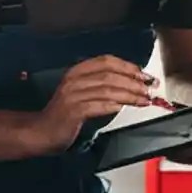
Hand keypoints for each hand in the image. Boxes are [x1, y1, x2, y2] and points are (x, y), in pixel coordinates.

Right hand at [29, 55, 152, 153]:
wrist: (42, 132)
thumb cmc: (65, 114)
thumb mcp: (82, 93)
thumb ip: (101, 85)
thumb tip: (130, 83)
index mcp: (77, 71)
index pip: (106, 61)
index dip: (127, 66)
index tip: (144, 75)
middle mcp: (74, 79)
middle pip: (110, 75)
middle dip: (133, 81)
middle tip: (149, 89)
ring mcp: (73, 95)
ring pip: (107, 90)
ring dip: (129, 95)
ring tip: (144, 100)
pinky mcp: (73, 111)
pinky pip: (99, 105)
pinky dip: (114, 105)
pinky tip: (125, 107)